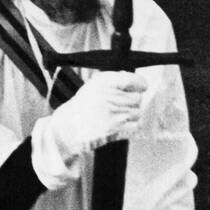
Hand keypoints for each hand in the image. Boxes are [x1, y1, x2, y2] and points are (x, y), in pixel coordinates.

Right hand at [31, 72, 146, 187]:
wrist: (66, 130)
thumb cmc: (80, 109)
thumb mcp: (92, 87)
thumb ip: (113, 82)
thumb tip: (136, 82)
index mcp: (102, 82)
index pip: (132, 80)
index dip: (140, 84)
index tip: (142, 87)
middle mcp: (108, 95)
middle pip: (137, 98)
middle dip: (133, 102)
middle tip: (123, 106)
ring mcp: (112, 113)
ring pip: (137, 112)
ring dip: (131, 116)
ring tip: (118, 117)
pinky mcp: (114, 128)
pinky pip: (135, 126)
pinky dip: (131, 127)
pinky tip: (120, 126)